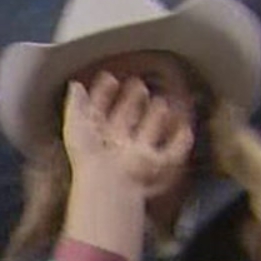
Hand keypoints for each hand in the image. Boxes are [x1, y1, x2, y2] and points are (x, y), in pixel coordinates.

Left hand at [62, 72, 194, 196]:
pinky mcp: (157, 165)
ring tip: (162, 100)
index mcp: (96, 137)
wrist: (110, 181)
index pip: (100, 112)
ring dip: (156, 117)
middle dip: (132, 102)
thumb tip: (75, 85)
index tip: (109, 79)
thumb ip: (76, 104)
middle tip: (138, 84)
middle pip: (126, 121)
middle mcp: (117, 147)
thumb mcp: (76, 124)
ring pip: (149, 133)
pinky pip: (172, 153)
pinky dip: (181, 142)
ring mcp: (138, 156)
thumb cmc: (90, 157)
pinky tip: (184, 128)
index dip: (103, 95)